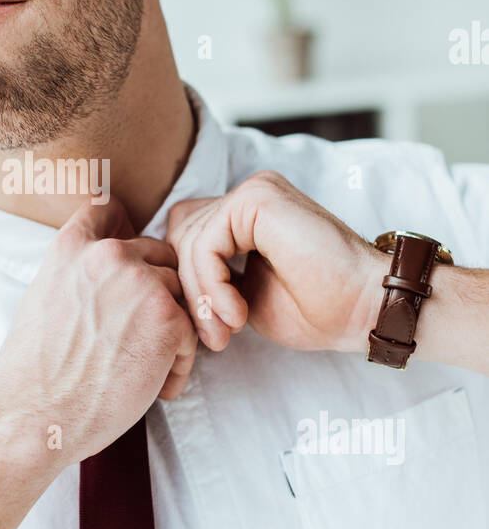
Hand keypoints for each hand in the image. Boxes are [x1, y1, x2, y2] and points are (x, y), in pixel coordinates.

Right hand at [0, 195, 197, 466]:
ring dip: (171, 332)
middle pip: (159, 257)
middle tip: (137, 341)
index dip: (125, 231)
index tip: (129, 262)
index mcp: (72, 247)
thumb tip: (114, 272)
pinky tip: (153, 389)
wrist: (33, 415)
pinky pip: (192, 335)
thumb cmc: (35, 372)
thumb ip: (80, 274)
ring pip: (180, 296)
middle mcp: (109, 255)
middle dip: (156, 295)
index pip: (109, 210)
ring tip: (143, 371)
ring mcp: (142, 284)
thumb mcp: (45, 299)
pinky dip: (178, 366)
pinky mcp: (169, 319)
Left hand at [166, 170, 384, 355]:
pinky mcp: (258, 198)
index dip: (188, 284)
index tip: (209, 331)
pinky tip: (235, 314)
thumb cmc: (316, 308)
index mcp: (247, 213)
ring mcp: (255, 192)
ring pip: (188, 241)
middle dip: (189, 292)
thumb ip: (211, 277)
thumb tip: (164, 282)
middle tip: (215, 337)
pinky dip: (211, 286)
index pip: (186, 236)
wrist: (364, 309)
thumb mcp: (244, 294)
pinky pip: (206, 243)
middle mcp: (250, 195)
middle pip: (179, 235)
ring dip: (201, 296)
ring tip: (226, 332)